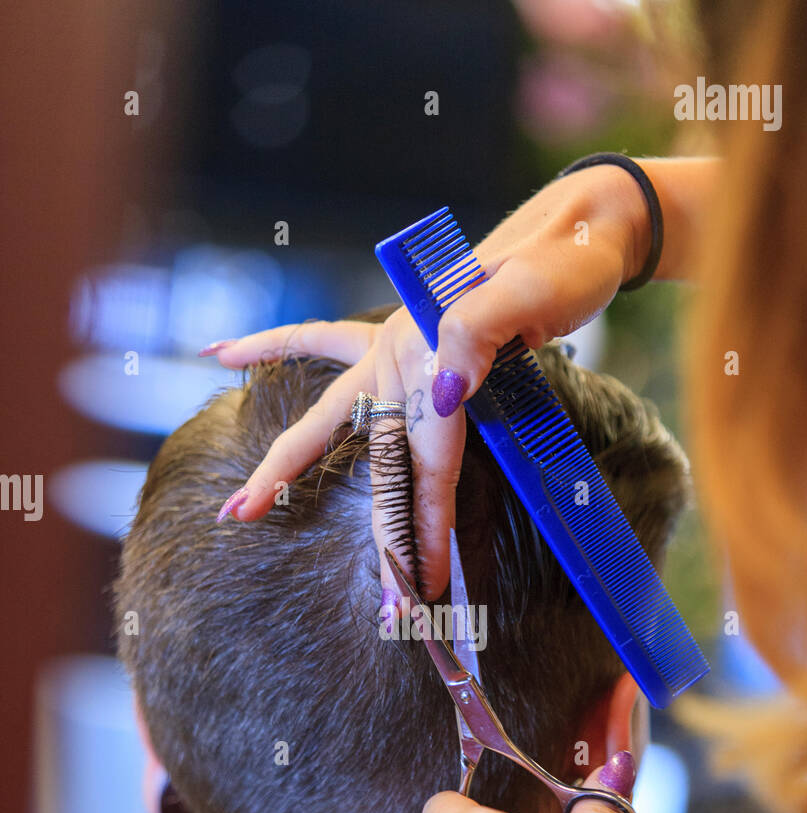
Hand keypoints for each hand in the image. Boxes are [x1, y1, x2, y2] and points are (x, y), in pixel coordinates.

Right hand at [208, 164, 650, 597]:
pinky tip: (223, 354)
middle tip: (298, 562)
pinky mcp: (402, 337)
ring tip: (238, 509)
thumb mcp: (533, 292)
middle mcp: (402, 355)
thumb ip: (481, 332)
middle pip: (363, 453)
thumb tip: (442, 389)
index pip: (427, 461)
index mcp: (433, 355)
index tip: (426, 587)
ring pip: (332, 417)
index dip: (426, 526)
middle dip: (340, 515)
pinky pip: (323, 341)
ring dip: (286, 462)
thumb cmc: (566, 266)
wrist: (579, 225)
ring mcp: (395, 345)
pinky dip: (276, 346)